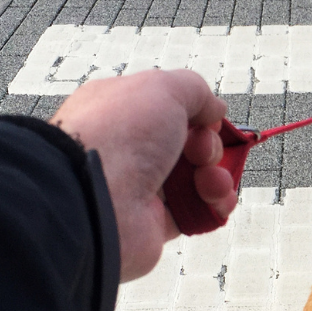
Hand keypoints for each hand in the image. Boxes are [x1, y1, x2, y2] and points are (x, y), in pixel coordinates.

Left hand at [49, 70, 236, 281]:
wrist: (94, 200)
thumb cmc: (116, 138)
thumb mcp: (162, 89)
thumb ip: (194, 90)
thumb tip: (214, 108)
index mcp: (123, 110)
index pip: (169, 109)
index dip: (197, 114)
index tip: (208, 120)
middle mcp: (130, 148)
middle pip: (189, 145)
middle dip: (209, 146)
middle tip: (200, 151)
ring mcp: (141, 186)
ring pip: (196, 179)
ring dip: (217, 177)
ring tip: (211, 181)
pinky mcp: (153, 221)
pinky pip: (195, 212)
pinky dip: (214, 207)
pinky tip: (216, 201)